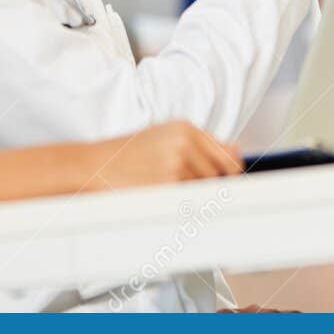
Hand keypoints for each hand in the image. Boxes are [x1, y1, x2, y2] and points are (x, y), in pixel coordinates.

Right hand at [87, 120, 241, 188]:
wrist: (96, 165)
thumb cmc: (130, 153)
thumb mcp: (166, 136)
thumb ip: (202, 144)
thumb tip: (237, 152)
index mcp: (186, 129)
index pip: (228, 156)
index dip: (230, 173)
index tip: (227, 182)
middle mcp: (184, 143)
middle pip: (218, 176)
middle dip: (209, 187)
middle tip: (185, 188)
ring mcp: (175, 164)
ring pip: (203, 191)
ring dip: (191, 196)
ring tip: (165, 187)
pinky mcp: (166, 185)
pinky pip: (187, 202)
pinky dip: (179, 205)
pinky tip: (160, 195)